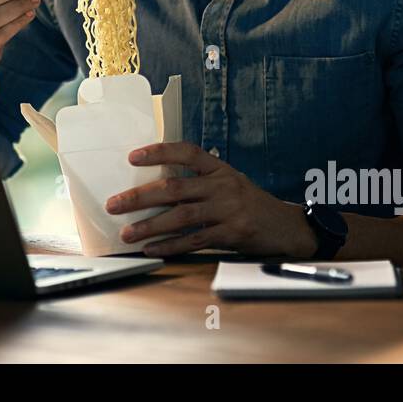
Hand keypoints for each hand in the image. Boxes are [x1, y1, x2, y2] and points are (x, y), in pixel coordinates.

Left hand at [104, 142, 318, 257]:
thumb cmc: (251, 205)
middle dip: (139, 196)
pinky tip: (152, 249)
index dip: (159, 152)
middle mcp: (224, 185)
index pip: (186, 153)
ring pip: (181, 216)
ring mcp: (229, 209)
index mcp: (220, 169)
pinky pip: (195, 240)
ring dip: (150, 226)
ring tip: (127, 233)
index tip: (132, 156)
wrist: (288, 227)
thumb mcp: (230, 184)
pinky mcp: (233, 233)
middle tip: (114, 204)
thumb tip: (157, 187)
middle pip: (174, 188)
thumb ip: (201, 183)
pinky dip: (171, 246)